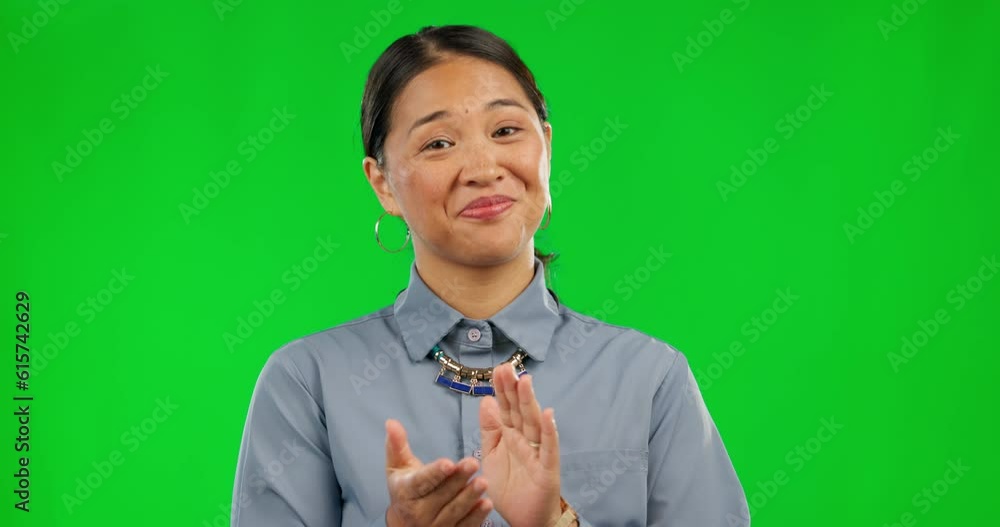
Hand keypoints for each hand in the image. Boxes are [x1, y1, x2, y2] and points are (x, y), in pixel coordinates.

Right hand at [384, 419, 492, 526]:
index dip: (435, 472)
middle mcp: (418, 512)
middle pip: (441, 494)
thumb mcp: (397, 466)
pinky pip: (464, 526)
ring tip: (483, 482)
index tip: (448, 462)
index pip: (421, 482)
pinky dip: (476, 517)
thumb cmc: (405, 487)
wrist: (406, 522)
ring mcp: (434, 526)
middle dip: (458, 479)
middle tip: (473, 463)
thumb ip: (397, 444)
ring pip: (454, 511)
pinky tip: (486, 504)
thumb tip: (391, 422)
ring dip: (469, 497)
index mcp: (405, 492)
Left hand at [479, 363, 562, 526]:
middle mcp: (525, 440)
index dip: (503, 390)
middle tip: (508, 368)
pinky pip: (549, 448)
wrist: (525, 519)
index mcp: (511, 436)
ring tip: (525, 382)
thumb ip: (490, 430)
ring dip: (530, 402)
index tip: (498, 369)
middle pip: (520, 411)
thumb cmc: (510, 488)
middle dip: (514, 389)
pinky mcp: (547, 469)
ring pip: (534, 423)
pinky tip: (548, 414)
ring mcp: (538, 452)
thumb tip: (486, 401)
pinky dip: (550, 431)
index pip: (506, 408)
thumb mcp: (491, 456)